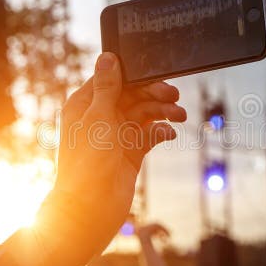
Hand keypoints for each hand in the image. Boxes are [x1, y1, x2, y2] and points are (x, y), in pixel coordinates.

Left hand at [37, 53, 185, 251]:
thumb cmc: (88, 163)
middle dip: (154, 94)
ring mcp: (116, 136)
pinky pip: (149, 135)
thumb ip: (107, 88)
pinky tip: (169, 133)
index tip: (159, 76)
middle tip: (175, 95)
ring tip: (181, 115)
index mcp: (84, 104)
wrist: (91, 209)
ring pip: (144, 114)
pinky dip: (160, 131)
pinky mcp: (129, 153)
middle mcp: (100, 117)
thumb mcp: (98, 118)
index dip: (137, 76)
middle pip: (133, 95)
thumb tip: (108, 57)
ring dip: (162, 112)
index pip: (114, 79)